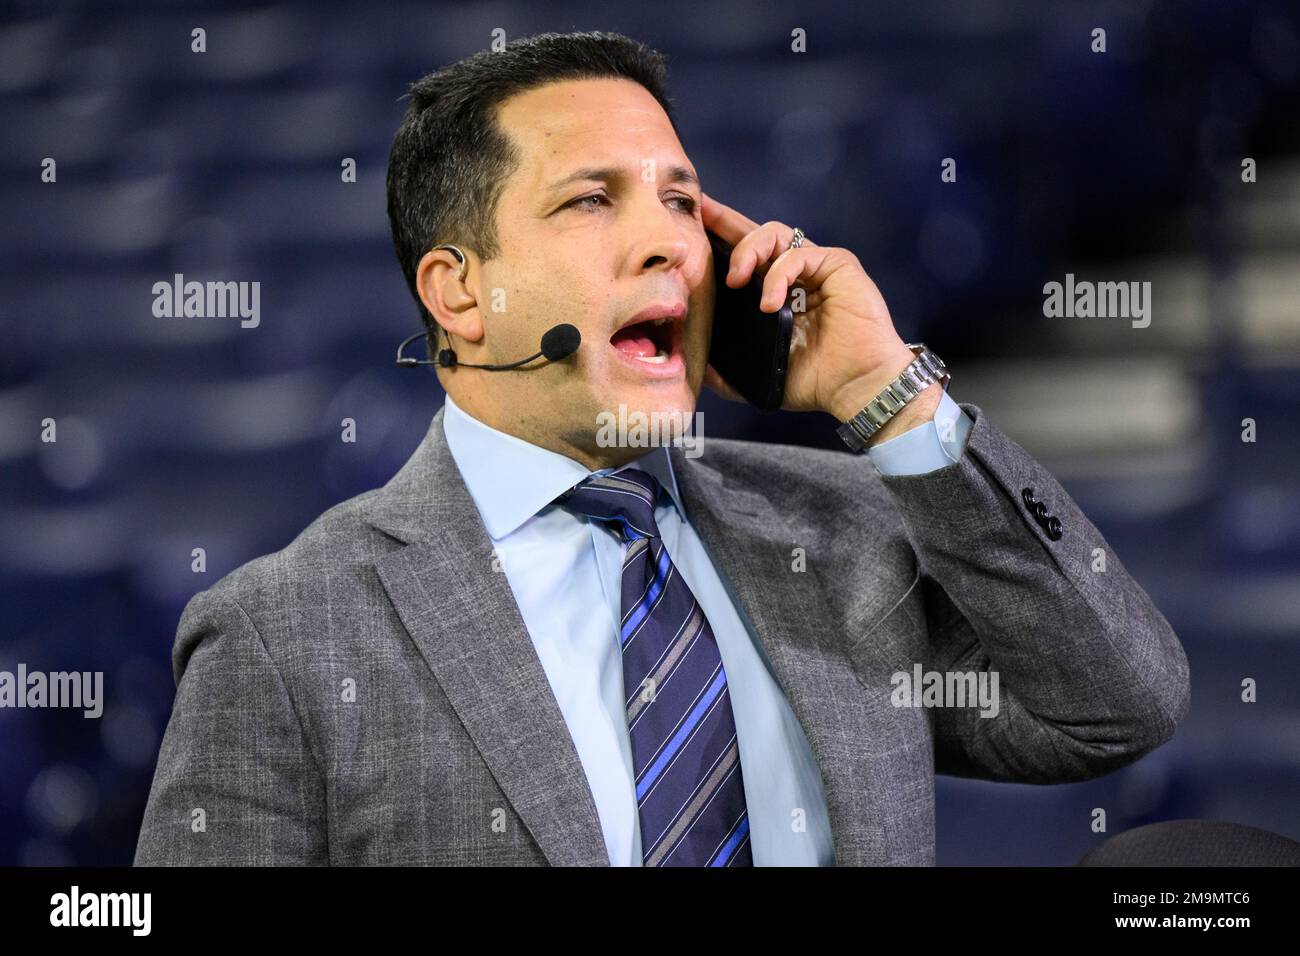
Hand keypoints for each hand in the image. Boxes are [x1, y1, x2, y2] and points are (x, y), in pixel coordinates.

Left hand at [700, 193, 940, 443]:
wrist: (855, 387)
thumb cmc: (814, 381)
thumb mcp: (756, 377)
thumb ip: (725, 371)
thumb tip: (694, 364)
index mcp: (774, 293)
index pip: (743, 257)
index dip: (717, 239)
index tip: (690, 227)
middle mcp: (793, 274)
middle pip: (754, 233)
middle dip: (724, 221)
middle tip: (699, 218)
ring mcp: (815, 267)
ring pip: (774, 234)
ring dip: (748, 251)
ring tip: (735, 280)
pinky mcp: (836, 264)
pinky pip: (798, 255)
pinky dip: (778, 275)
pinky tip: (770, 303)